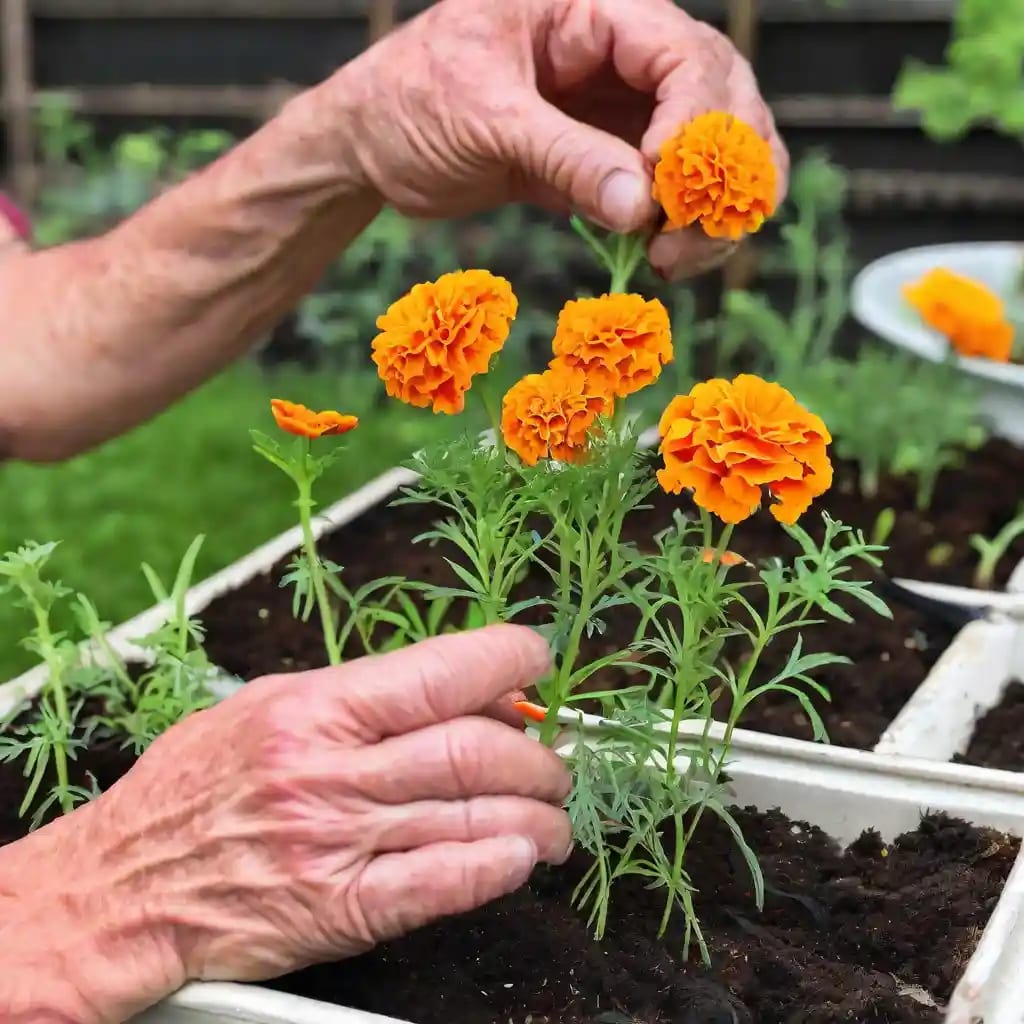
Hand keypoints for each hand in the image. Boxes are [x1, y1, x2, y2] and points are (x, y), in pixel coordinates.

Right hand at [0, 626, 568, 1020]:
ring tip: (553, 820)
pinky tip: (521, 859)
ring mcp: (335, 842)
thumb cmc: (190, 790)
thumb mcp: (264, 709)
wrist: (117, 887)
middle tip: (552, 765)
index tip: (534, 661)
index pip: (438, 671)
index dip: (505, 661)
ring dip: (535, 818)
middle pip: (472, 749)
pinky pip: (438, 885)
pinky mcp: (337, 909)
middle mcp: (329, 772)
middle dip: (536, 757)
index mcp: (313, 708)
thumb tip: (448, 689)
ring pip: (471, 816)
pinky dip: (495, 869)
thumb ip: (356, 697)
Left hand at [336, 0, 787, 279]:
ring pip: (709, 151)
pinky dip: (680, 227)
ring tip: (675, 260)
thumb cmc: (410, 102)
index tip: (665, 184)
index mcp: (591, 11)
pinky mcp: (610, 162)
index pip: (682, 53)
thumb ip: (564, 157)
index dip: (695, 119)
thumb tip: (644, 208)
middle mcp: (622, 54)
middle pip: (721, 98)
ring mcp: (621, 110)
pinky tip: (662, 258)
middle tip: (684, 238)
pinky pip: (668, 192)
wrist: (374, 145)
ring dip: (713, 209)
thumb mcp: (484, 120)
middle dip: (718, 172)